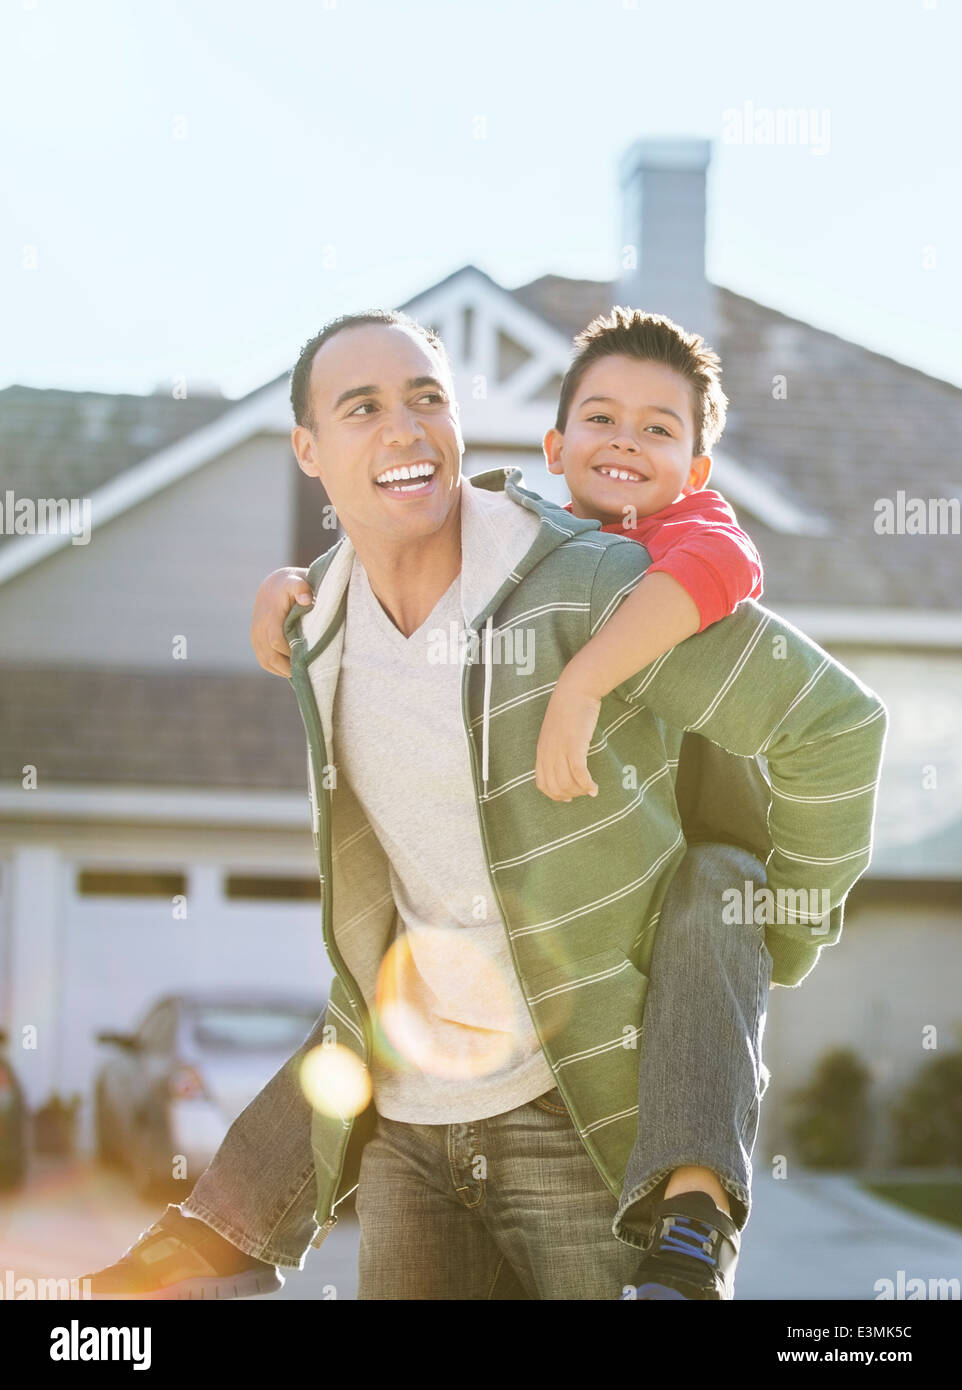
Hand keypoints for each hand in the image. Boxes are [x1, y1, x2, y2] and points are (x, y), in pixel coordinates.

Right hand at [250, 567, 311, 677]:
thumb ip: (301, 588)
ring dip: (283, 670)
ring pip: (266, 662)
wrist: (273, 586)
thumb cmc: (291, 585)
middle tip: (308, 673)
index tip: (309, 657)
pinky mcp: (256, 641)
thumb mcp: (297, 581)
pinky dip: (276, 668)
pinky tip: (290, 670)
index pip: (277, 641)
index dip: (292, 653)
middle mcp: (259, 628)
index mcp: (270, 616)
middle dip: (288, 667)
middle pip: (271, 657)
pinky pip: (264, 661)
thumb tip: (306, 599)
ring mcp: (255, 636)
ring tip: (301, 673)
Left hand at [534, 679, 601, 801]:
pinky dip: (587, 785)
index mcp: (542, 751)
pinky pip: (579, 774)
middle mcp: (548, 754)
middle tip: (584, 792)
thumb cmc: (568, 708)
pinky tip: (595, 788)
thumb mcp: (555, 731)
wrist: (575, 690)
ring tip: (591, 789)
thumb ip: (555, 747)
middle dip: (571, 795)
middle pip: (555, 788)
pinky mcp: (574, 747)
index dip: (555, 795)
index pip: (542, 784)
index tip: (568, 797)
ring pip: (567, 784)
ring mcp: (560, 751)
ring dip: (580, 791)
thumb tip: (564, 761)